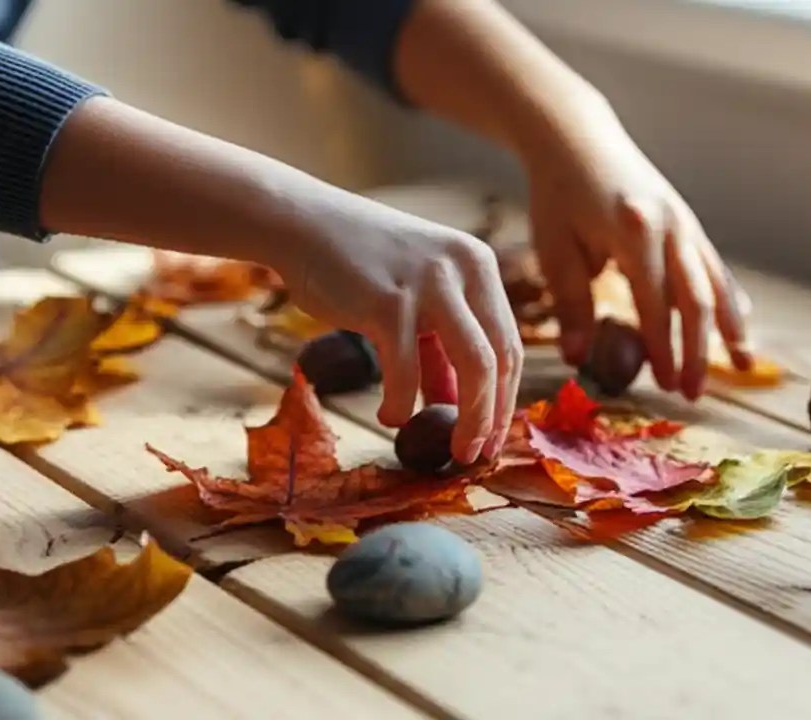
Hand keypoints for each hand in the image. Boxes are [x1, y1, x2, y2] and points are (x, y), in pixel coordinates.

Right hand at [275, 187, 521, 464]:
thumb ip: (441, 346)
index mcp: (478, 265)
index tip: (492, 435)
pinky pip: (407, 371)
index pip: (509, 343)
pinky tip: (390, 416)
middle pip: (500, 358)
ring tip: (450, 450)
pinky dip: (401, 404)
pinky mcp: (390, 303)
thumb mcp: (415, 296)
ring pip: (474, 366)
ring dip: (468, 420)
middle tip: (477, 453)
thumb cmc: (359, 265)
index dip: (505, 397)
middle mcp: (464, 269)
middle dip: (493, 415)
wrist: (302, 224)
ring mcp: (430, 284)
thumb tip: (459, 407)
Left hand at [524, 114, 751, 400]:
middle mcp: (669, 226)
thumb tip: (578, 358)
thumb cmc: (558, 196)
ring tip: (741, 367)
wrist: (576, 138)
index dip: (662, 347)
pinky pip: (714, 266)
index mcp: (634, 231)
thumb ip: (571, 305)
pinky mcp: (688, 222)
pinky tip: (741, 327)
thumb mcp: (555, 250)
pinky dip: (729, 298)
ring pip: (715, 282)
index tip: (665, 386)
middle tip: (692, 393)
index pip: (654, 302)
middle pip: (694, 298)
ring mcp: (684, 222)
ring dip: (728, 328)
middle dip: (696, 350)